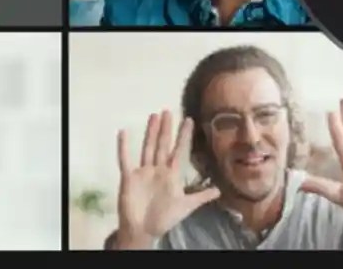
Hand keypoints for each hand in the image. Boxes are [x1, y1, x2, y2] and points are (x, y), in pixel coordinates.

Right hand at [116, 111, 220, 244]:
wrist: (143, 231)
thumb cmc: (164, 218)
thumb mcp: (186, 206)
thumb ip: (201, 196)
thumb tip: (220, 190)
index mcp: (172, 174)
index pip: (180, 151)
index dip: (184, 136)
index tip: (189, 120)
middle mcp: (158, 169)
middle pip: (163, 145)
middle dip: (166, 129)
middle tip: (168, 111)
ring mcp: (143, 172)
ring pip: (148, 148)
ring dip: (150, 133)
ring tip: (154, 116)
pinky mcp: (129, 178)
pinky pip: (125, 160)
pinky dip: (124, 147)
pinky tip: (123, 132)